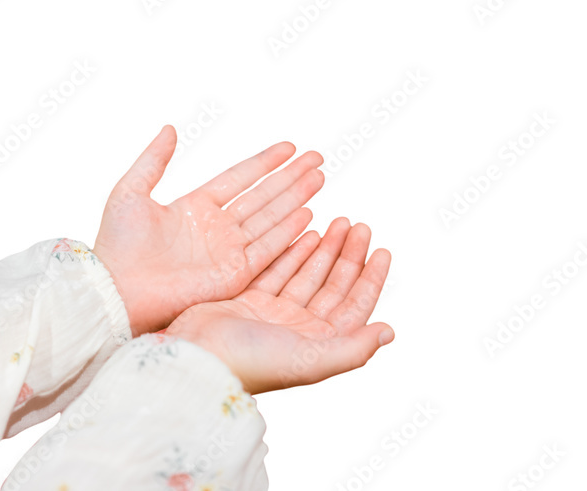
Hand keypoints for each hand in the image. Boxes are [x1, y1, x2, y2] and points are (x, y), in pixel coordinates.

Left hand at [93, 126, 324, 334]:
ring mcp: (227, 252)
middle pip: (263, 196)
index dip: (264, 162)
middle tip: (318, 157)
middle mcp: (216, 229)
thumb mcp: (131, 192)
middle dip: (291, 177)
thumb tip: (170, 128)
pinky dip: (288, 232)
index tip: (289, 147)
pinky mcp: (234, 275)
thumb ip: (153, 160)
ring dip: (296, 198)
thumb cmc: (116, 246)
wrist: (114, 290)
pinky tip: (308, 213)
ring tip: (319, 177)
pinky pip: (268, 250)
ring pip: (271, 218)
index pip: (239, 178)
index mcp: (195, 208)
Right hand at [165, 218, 393, 393]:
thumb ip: (353, 348)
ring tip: (337, 222)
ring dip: (323, 249)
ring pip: (307, 274)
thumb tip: (389, 332)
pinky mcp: (249, 301)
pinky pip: (278, 271)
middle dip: (347, 255)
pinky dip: (293, 253)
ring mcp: (274, 315)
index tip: (383, 250)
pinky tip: (306, 232)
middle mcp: (299, 330)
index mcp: (318, 345)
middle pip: (333, 285)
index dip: (370, 278)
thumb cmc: (251, 363)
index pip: (354, 305)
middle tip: (358, 225)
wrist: (196, 357)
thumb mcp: (310, 360)